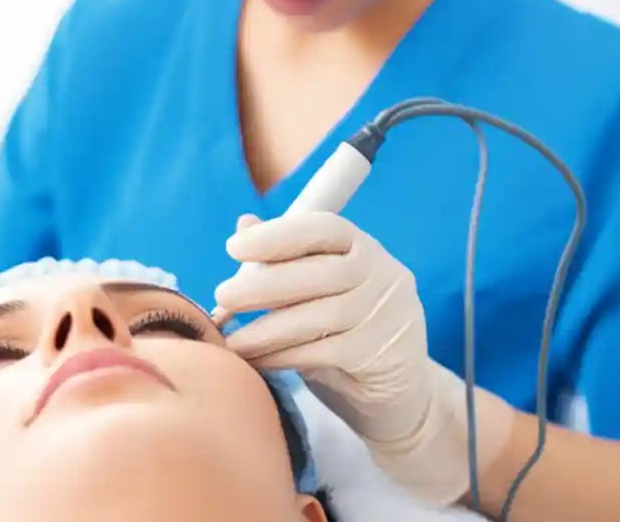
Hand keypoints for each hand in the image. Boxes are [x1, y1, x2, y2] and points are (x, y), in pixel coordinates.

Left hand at [214, 213, 514, 506]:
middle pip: (321, 273)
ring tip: (231, 342)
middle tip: (223, 296)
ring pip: (320, 316)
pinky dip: (282, 357)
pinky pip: (323, 353)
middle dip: (265, 284)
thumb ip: (283, 258)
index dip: (278, 235)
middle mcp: (382, 275)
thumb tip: (243, 225)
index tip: (233, 248)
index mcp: (362, 248)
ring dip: (267, 330)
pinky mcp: (382, 355)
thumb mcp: (314, 291)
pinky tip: (256, 362)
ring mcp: (388, 315)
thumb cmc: (343, 331)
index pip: (324, 228)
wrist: (397, 394)